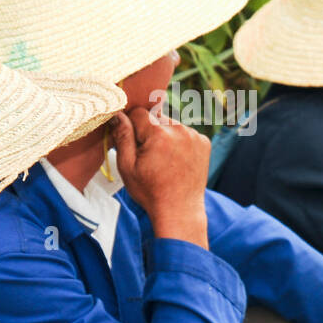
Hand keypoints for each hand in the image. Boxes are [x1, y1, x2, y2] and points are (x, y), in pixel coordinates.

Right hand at [110, 107, 209, 246]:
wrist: (180, 210)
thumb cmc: (151, 192)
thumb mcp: (127, 167)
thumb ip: (122, 137)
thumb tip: (118, 114)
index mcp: (159, 134)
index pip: (138, 112)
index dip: (131, 125)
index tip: (133, 142)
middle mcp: (179, 129)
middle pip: (156, 116)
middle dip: (149, 130)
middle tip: (148, 154)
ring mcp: (194, 135)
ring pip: (171, 123)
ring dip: (165, 134)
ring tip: (163, 159)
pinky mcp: (204, 142)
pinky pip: (185, 132)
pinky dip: (179, 140)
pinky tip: (176, 160)